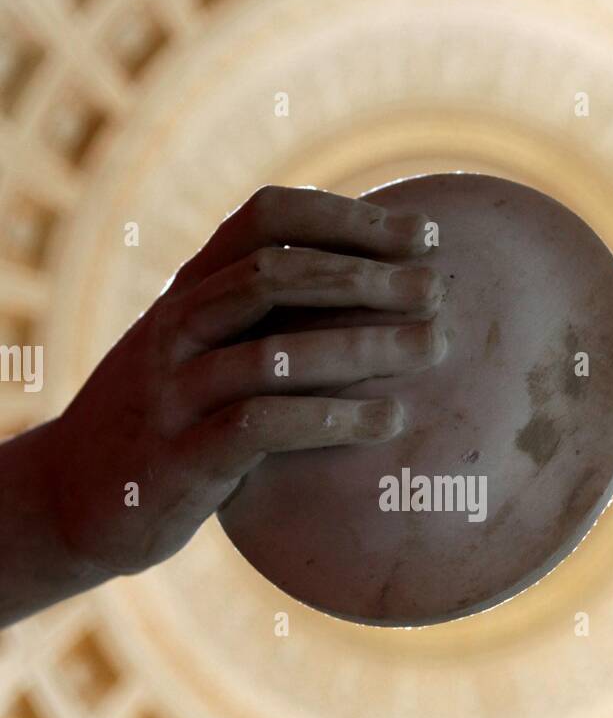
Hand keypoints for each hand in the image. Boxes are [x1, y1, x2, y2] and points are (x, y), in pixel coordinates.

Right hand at [43, 185, 445, 579]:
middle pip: (275, 273)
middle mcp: (176, 328)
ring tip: (433, 347)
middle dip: (365, 275)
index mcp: (187, 290)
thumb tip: (371, 296)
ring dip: (363, 344)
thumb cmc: (163, 421)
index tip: (423, 235)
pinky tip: (390, 422)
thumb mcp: (197, 352)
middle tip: (437, 291)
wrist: (70, 499)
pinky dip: (332, 418)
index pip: (266, 218)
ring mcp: (173, 392)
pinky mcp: (180, 457)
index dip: (347, 218)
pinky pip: (261, 426)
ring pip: (273, 351)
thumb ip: (258, 320)